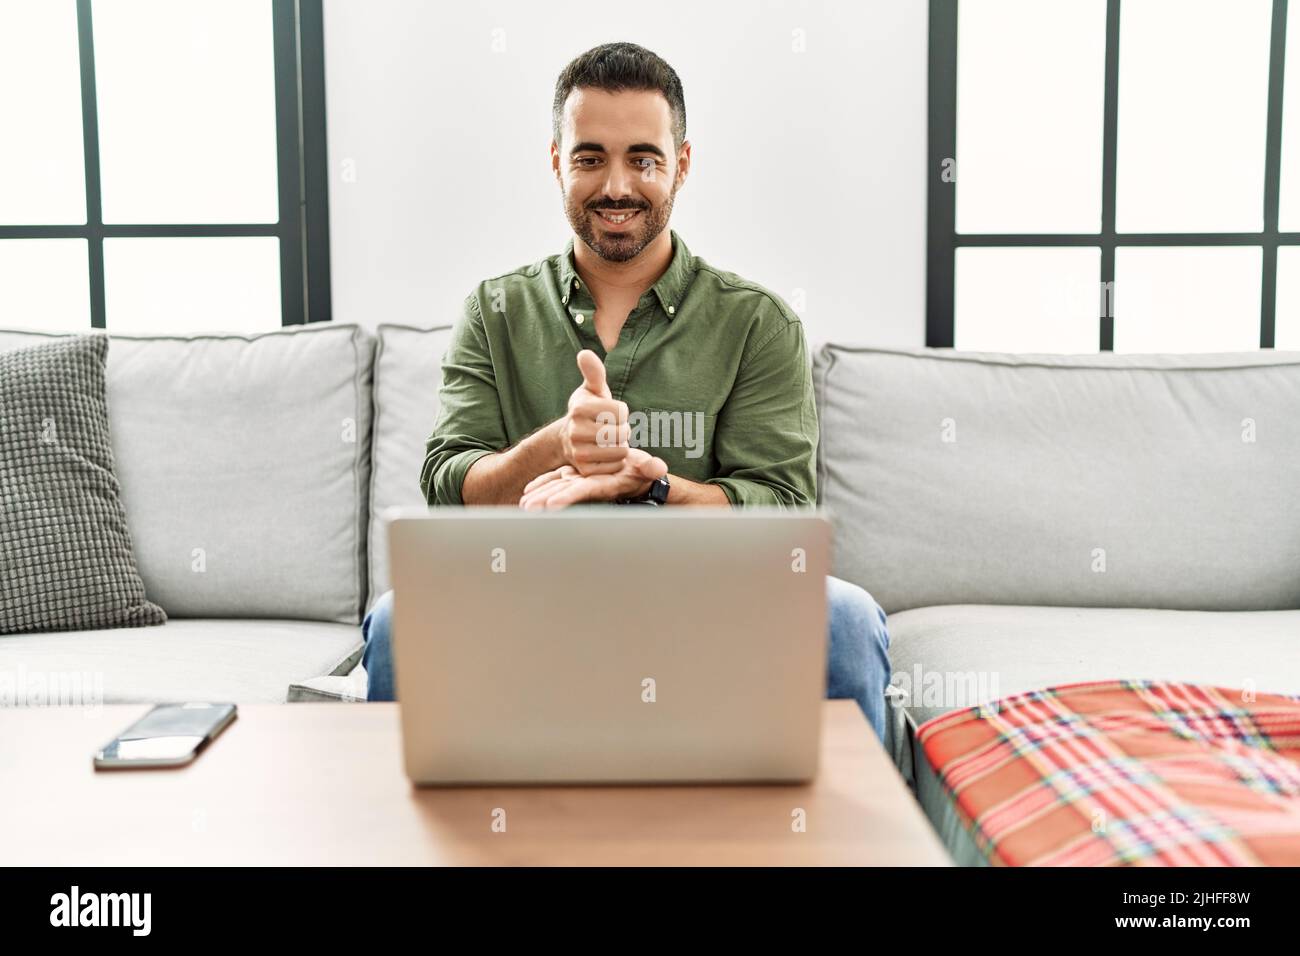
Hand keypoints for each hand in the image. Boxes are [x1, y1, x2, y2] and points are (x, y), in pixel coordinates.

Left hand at [519, 448, 667, 510]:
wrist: (636, 473)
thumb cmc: (643, 471)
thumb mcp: (649, 468)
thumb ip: (652, 468)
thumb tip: (658, 468)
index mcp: (603, 485)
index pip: (582, 491)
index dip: (567, 497)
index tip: (551, 505)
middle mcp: (589, 485)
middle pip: (563, 493)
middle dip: (545, 501)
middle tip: (526, 509)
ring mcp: (581, 481)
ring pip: (556, 488)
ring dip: (539, 496)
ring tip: (522, 505)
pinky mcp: (576, 476)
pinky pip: (556, 480)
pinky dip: (543, 484)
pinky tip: (529, 489)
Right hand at [556, 350, 629, 476]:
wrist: (568, 439)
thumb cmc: (588, 410)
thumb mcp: (592, 390)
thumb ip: (593, 372)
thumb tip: (584, 353)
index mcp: (579, 407)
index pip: (621, 411)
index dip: (622, 412)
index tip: (611, 412)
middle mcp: (575, 430)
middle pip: (622, 432)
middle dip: (623, 430)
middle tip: (611, 429)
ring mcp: (579, 452)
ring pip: (621, 450)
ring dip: (621, 446)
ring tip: (608, 441)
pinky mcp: (585, 470)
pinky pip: (616, 466)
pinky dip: (616, 461)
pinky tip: (606, 454)